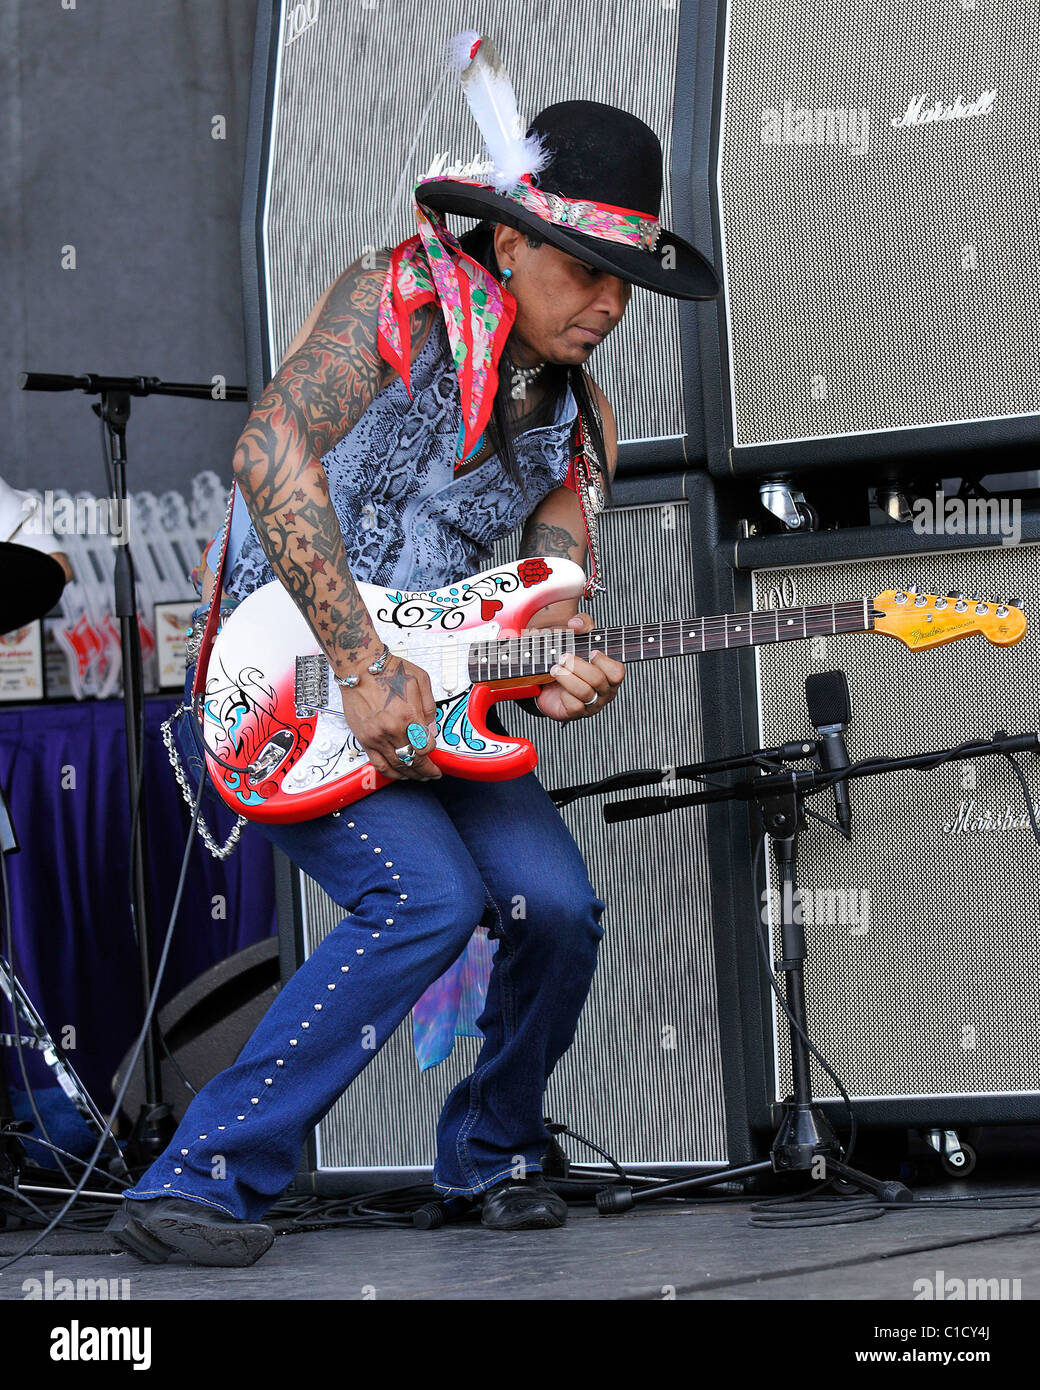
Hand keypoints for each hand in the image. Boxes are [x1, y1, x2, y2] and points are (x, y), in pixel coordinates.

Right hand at [338, 652, 440, 780]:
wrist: (359, 667)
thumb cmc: (387, 670)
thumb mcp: (420, 681)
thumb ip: (429, 708)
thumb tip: (431, 729)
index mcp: (407, 715)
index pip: (426, 746)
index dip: (433, 749)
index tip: (433, 746)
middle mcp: (391, 730)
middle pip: (413, 760)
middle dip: (426, 770)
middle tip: (434, 773)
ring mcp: (376, 737)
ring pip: (397, 766)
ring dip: (411, 774)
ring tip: (419, 776)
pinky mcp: (364, 739)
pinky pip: (379, 764)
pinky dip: (391, 772)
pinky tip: (399, 774)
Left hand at [534, 612, 624, 720]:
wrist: (545, 677)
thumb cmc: (568, 658)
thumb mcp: (577, 635)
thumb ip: (582, 623)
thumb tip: (576, 624)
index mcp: (610, 674)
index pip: (617, 672)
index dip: (604, 661)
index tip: (590, 652)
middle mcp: (604, 691)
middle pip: (598, 680)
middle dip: (577, 665)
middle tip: (563, 657)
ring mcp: (591, 704)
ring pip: (585, 692)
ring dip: (566, 676)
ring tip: (555, 668)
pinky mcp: (576, 714)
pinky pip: (574, 706)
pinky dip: (563, 693)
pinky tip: (556, 685)